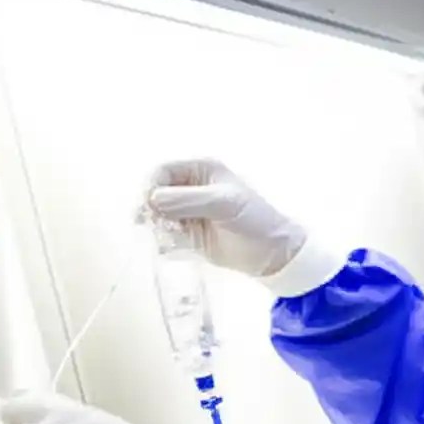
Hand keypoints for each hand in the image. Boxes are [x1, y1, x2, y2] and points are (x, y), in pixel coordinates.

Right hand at [147, 159, 306, 276]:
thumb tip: (152, 201)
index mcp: (201, 170)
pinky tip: (173, 247)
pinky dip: (164, 241)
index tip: (151, 205)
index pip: (162, 170)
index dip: (152, 186)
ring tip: (169, 236)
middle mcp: (191, 187)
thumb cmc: (254, 220)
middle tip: (152, 224)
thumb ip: (186, 200)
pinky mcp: (189, 234)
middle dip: (151, 208)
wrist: (272, 253)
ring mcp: (188, 211)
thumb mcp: (223, 203)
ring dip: (156, 226)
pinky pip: (164, 234)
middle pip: (154, 192)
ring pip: (156, 214)